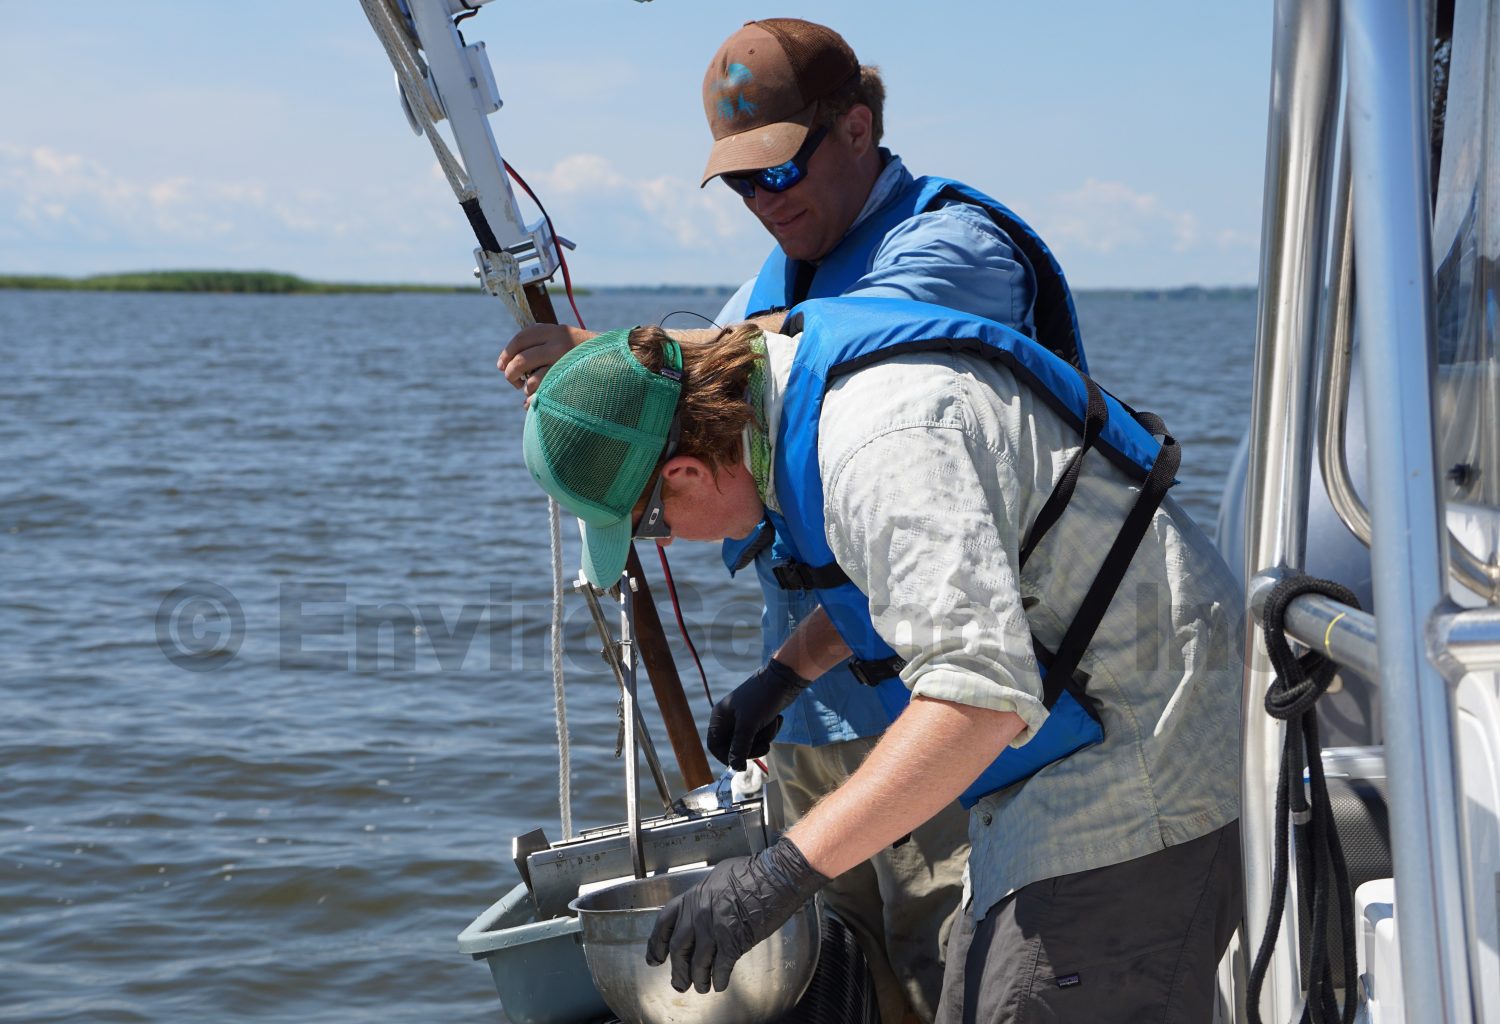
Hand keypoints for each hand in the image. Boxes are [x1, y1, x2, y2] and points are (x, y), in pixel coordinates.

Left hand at [497, 324, 594, 397]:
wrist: (614, 358)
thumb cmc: (582, 353)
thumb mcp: (562, 339)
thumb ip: (539, 343)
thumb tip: (508, 362)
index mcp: (552, 330)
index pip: (520, 339)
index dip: (506, 353)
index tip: (501, 365)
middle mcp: (558, 342)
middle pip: (521, 359)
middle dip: (510, 373)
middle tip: (512, 381)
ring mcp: (565, 361)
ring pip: (531, 378)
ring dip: (526, 388)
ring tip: (528, 390)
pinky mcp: (570, 377)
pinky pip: (544, 392)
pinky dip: (533, 399)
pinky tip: (532, 401)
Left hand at [645, 837, 827, 992]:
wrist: (777, 876)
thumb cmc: (754, 872)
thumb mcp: (719, 877)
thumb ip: (706, 897)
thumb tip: (703, 909)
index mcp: (694, 896)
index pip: (664, 922)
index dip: (657, 943)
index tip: (655, 958)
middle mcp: (699, 913)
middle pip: (679, 949)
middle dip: (678, 970)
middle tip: (680, 983)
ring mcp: (714, 928)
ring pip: (698, 962)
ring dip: (698, 979)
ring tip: (702, 987)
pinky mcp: (733, 941)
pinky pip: (721, 967)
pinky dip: (719, 979)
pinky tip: (720, 983)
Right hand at [707, 658, 810, 770]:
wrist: (784, 680)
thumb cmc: (762, 699)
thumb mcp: (749, 725)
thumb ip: (739, 748)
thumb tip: (735, 767)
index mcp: (720, 717)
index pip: (715, 746)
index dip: (726, 757)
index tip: (742, 764)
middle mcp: (729, 719)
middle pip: (734, 747)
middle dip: (752, 747)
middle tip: (765, 745)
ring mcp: (744, 719)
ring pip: (750, 742)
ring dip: (764, 737)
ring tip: (772, 723)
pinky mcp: (758, 719)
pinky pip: (760, 735)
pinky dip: (770, 731)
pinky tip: (776, 719)